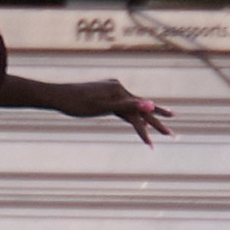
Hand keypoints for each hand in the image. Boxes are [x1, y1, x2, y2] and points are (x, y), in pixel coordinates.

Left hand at [57, 79, 175, 145]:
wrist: (57, 96)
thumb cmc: (77, 103)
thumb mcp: (103, 107)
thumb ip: (128, 106)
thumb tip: (150, 105)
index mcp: (120, 91)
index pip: (141, 113)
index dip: (152, 127)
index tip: (161, 141)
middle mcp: (118, 89)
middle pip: (141, 108)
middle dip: (157, 121)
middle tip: (172, 132)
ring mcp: (112, 92)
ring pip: (133, 108)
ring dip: (146, 117)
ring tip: (163, 120)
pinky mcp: (105, 95)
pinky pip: (123, 107)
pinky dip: (131, 114)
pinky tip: (135, 118)